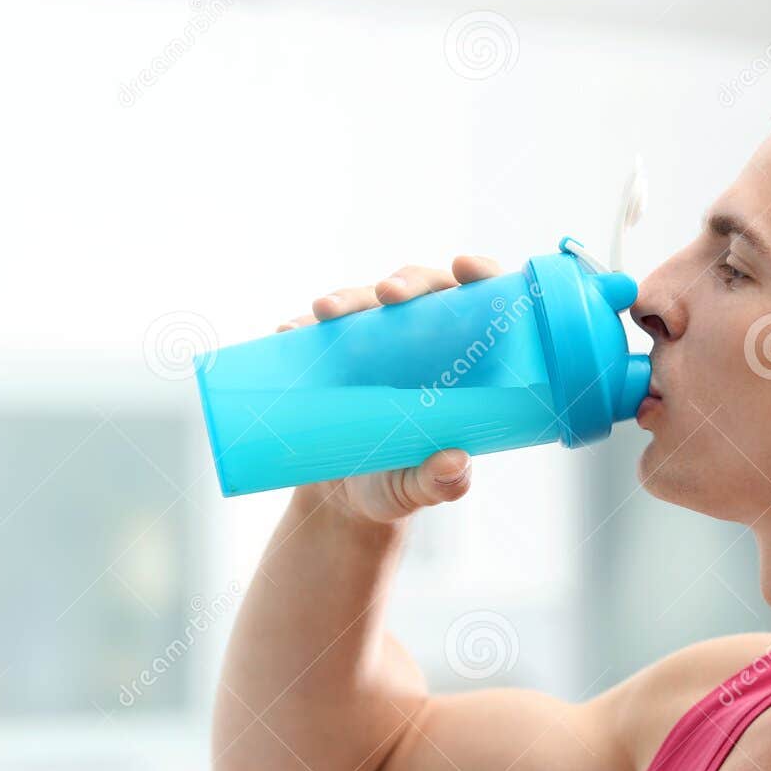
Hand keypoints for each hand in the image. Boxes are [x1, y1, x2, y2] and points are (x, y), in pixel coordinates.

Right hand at [281, 255, 505, 523]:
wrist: (342, 501)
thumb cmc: (398, 485)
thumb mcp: (420, 489)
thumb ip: (441, 482)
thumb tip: (454, 462)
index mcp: (461, 363)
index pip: (481, 305)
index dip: (480, 276)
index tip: (467, 269)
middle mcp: (421, 343)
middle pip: (421, 291)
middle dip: (406, 283)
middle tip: (388, 294)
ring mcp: (373, 345)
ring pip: (366, 303)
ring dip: (347, 299)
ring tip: (326, 312)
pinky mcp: (331, 355)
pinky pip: (316, 330)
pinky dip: (302, 326)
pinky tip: (289, 331)